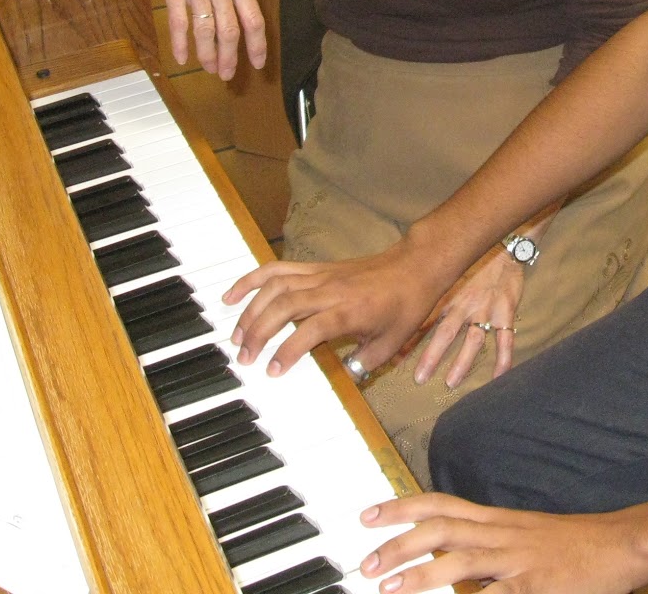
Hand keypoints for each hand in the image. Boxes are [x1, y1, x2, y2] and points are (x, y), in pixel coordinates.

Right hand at [140, 0, 266, 79]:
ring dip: (207, 55)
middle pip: (230, 31)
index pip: (254, 19)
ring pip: (205, 31)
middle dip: (230, 58)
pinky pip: (179, 22)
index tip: (258, 63)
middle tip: (227, 75)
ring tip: (208, 69)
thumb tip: (240, 8)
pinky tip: (182, 57)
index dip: (257, 45)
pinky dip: (181, 43)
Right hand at [223, 245, 443, 377]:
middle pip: (284, 307)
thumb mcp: (391, 343)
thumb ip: (362, 364)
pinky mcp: (315, 268)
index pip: (310, 330)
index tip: (272, 371)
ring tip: (237, 336)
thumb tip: (342, 380)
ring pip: (275, 287)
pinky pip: (277, 270)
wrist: (414, 267)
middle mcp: (330, 291)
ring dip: (251, 311)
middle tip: (244, 358)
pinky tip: (233, 295)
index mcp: (349, 311)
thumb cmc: (405, 304)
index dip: (289, 351)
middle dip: (259, 334)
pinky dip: (252, 280)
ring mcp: (320, 276)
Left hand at [358, 493, 647, 593]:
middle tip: (366, 563)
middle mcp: (501, 533)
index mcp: (496, 520)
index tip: (367, 516)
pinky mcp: (536, 586)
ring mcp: (518, 560)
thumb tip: (446, 562)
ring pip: (460, 558)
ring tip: (388, 587)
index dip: (401, 507)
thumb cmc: (570, 544)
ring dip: (419, 573)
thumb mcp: (522, 537)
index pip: (440, 504)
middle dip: (398, 543)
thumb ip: (485, 548)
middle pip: (441, 528)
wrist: (619, 545)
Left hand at [413, 251, 525, 387]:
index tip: (395, 362)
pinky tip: (499, 377)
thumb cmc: (473, 269)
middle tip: (420, 378)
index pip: (425, 322)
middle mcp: (464, 304)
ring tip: (452, 382)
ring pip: (474, 339)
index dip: (410, 341)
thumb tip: (405, 316)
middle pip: (446, 332)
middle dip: (432, 355)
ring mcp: (486, 309)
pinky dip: (503, 359)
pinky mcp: (506, 312)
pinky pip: (505, 339)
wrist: (504, 250)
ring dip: (463, 361)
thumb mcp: (450, 279)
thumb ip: (432, 297)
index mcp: (448, 297)